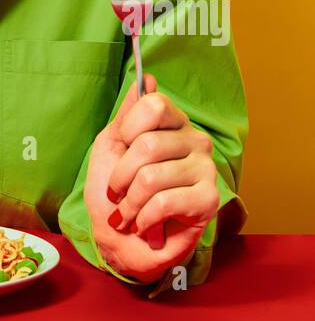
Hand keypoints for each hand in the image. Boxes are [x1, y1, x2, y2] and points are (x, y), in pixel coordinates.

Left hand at [84, 73, 218, 283]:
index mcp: (172, 123)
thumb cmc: (115, 192)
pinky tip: (145, 225)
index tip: (121, 149)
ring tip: (129, 214)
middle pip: (147, 144)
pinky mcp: (209, 200)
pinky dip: (144, 218)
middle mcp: (194, 140)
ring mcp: (205, 169)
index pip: (154, 105)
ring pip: (152, 177)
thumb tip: (148, 79)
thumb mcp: (111, 146)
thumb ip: (127, 115)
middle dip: (121, 176)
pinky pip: (166, 202)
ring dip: (130, 204)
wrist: (121, 241)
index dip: (127, 129)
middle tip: (117, 193)